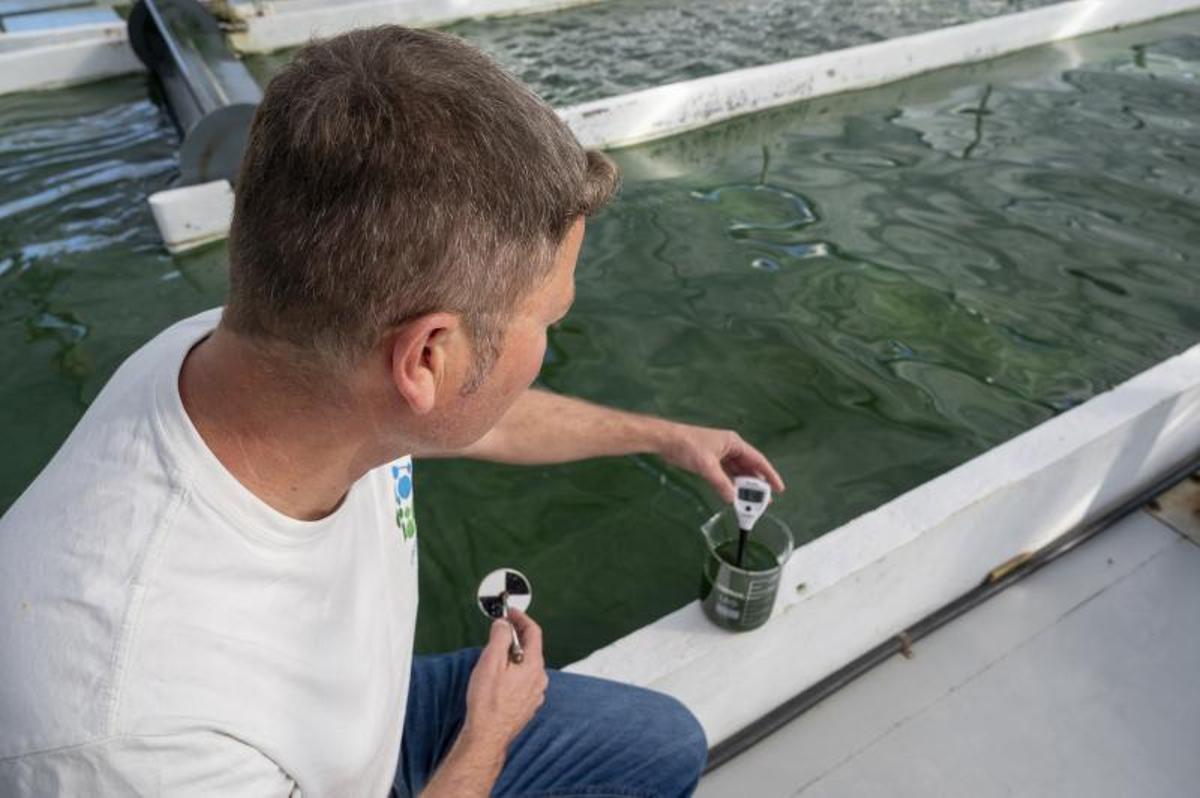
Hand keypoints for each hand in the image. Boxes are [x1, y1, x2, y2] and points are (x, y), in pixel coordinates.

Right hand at [460, 609, 548, 754]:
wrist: (487, 736)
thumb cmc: (487, 702)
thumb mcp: (490, 661)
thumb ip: (500, 637)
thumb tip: (504, 624)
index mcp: (533, 665)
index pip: (534, 632)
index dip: (521, 618)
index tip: (510, 613)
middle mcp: (539, 679)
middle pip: (531, 648)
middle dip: (515, 637)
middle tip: (499, 632)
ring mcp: (535, 694)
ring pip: (527, 666)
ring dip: (514, 656)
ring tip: (495, 657)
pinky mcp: (527, 705)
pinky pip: (523, 681)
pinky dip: (514, 673)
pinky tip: (499, 679)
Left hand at [659, 423, 784, 502]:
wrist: (666, 441)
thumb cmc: (686, 444)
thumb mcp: (706, 465)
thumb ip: (721, 483)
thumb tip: (732, 498)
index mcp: (734, 443)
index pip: (758, 460)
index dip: (769, 474)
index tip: (778, 488)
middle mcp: (730, 448)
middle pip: (748, 468)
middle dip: (757, 485)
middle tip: (764, 501)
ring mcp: (720, 456)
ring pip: (737, 474)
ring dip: (743, 487)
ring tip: (751, 502)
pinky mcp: (710, 462)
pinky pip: (726, 476)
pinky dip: (730, 486)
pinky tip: (734, 496)